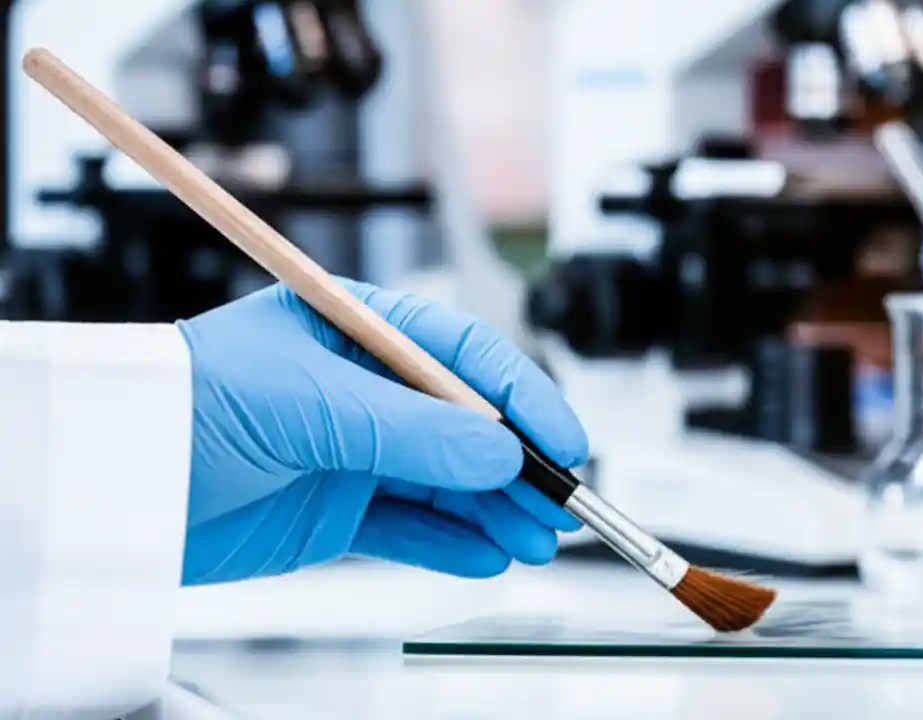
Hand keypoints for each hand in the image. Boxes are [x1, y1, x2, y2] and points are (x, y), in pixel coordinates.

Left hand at [176, 281, 587, 584]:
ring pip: (449, 482)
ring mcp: (355, 451)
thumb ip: (412, 432)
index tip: (562, 439)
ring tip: (534, 540)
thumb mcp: (310, 403)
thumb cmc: (186, 403)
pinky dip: (453, 543)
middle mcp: (366, 388)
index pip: (466, 355)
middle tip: (561, 504)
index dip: (522, 396)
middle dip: (520, 466)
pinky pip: (413, 526)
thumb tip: (502, 456)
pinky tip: (488, 553)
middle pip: (469, 425)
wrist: (107, 483)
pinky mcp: (337, 510)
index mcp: (361, 331)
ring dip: (497, 511)